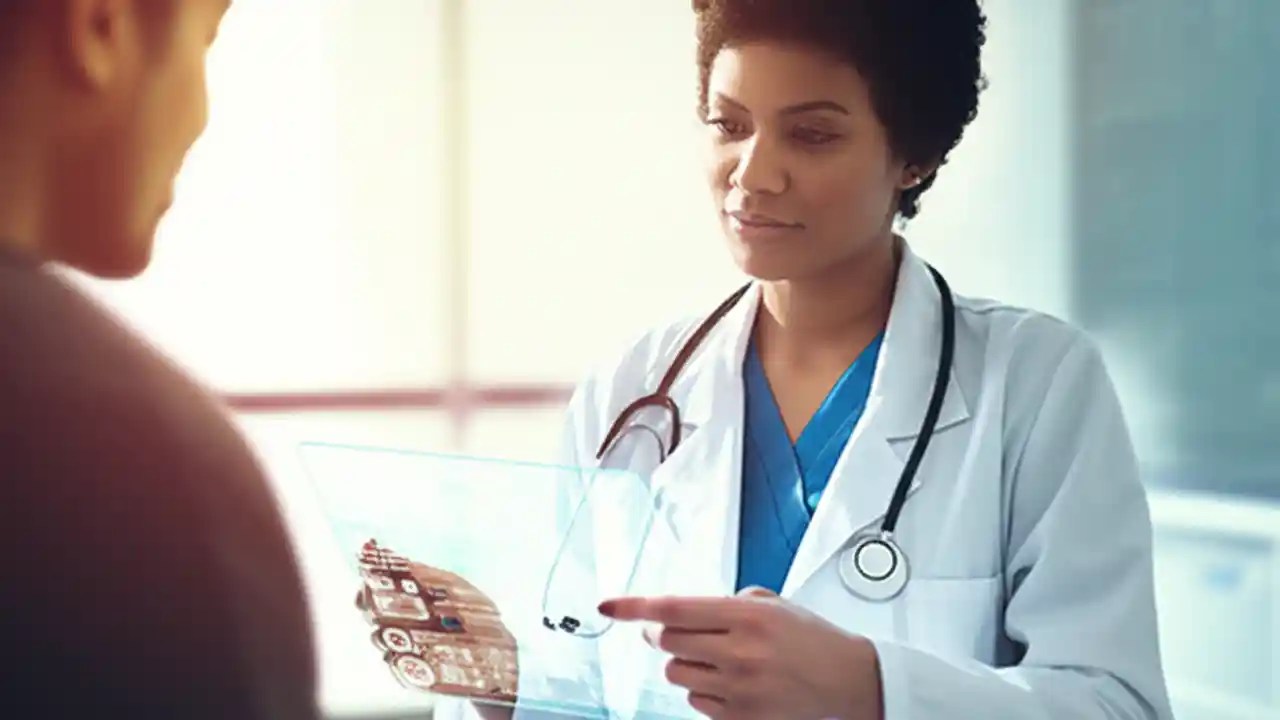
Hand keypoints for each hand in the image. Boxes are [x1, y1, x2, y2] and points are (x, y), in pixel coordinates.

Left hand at [598, 587, 883, 719]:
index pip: (673, 607)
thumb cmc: (817, 644)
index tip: (608, 605)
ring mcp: (739, 690)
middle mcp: (739, 652)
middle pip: (666, 643)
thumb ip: (729, 603)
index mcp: (747, 615)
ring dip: (686, 665)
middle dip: (663, 635)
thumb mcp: (777, 606)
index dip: (633, 605)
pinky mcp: (741, 719)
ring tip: (717, 660)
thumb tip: (683, 611)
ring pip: (677, 675)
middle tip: (671, 631)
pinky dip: (705, 692)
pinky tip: (732, 684)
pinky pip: (697, 703)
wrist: (855, 686)